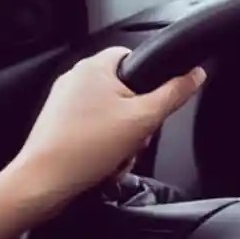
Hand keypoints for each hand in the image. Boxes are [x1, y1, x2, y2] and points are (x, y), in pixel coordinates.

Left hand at [6, 46, 205, 210]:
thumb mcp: (143, 119)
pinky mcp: (57, 124)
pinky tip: (103, 161)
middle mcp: (75, 78)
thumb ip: (174, 94)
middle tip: (135, 136)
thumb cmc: (85, 147)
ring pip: (109, 113)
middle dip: (136, 118)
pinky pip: (92, 128)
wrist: (44, 182)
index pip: (133, 57)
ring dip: (121, 135)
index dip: (150, 80)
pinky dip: (102, 144)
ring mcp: (63, 102)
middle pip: (124, 90)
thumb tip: (195, 74)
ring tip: (117, 154)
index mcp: (94, 66)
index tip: (153, 103)